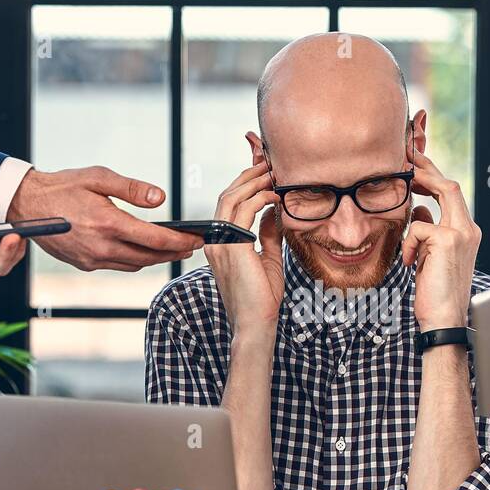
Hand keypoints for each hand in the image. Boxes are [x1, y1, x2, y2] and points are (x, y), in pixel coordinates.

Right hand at [7, 167, 202, 270]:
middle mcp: (102, 247)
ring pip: (134, 264)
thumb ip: (132, 189)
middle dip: (173, 252)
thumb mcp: (99, 177)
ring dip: (154, 257)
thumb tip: (160, 198)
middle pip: (150, 257)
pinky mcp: (84, 264)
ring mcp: (92, 259)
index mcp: (108, 224)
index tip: (197, 239)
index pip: (155, 239)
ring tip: (171, 248)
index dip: (180, 241)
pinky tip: (142, 249)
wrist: (27, 204)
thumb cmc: (63, 186)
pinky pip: (117, 265)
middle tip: (191, 246)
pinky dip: (134, 258)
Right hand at [206, 164, 282, 335]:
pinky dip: (259, 198)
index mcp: (220, 243)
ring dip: (254, 182)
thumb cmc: (261, 298)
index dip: (245, 185)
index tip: (264, 172)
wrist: (256, 325)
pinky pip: (242, 212)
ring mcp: (220, 243)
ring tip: (273, 173)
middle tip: (269, 164)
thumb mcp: (268, 258)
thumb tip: (274, 210)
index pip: (229, 204)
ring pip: (232, 198)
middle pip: (228, 196)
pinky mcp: (231, 247)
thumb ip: (268, 233)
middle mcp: (215, 241)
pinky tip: (275, 195)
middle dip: (249, 176)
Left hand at [402, 149, 479, 332]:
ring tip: (404, 188)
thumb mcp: (430, 256)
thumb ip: (429, 232)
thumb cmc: (435, 292)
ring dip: (419, 189)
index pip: (451, 195)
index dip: (433, 177)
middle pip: (450, 185)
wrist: (443, 319)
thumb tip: (420, 212)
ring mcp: (461, 233)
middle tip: (407, 157)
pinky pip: (419, 227)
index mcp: (466, 233)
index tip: (415, 167)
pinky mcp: (448, 240)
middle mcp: (469, 229)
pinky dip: (409, 243)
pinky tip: (410, 262)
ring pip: (442, 192)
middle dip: (427, 168)